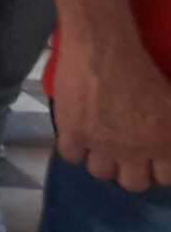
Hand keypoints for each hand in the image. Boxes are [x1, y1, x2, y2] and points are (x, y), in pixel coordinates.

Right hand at [55, 40, 170, 190]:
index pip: (165, 177)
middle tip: (127, 154)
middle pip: (133, 183)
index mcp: (165, 143)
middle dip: (131, 171)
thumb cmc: (144, 67)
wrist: (105, 48)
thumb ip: (170, 126)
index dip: (157, 168)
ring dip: (102, 160)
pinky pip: (70, 156)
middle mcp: (136, 151)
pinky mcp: (73, 134)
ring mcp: (103, 145)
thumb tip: (164, 138)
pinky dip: (74, 148)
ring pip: (101, 172)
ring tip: (100, 145)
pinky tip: (78, 135)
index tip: (151, 158)